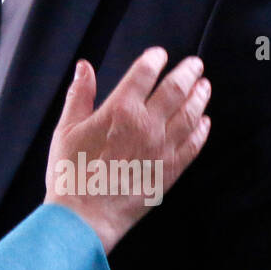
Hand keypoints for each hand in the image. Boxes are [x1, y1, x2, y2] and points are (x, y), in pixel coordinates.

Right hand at [44, 47, 210, 252]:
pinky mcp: (170, 171)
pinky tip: (204, 122)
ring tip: (204, 86)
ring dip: (199, 97)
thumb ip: (79, 95)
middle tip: (195, 64)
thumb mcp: (66, 128)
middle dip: (187, 72)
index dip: (154, 59)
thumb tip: (84, 67)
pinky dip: (201, 131)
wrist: (84, 215)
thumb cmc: (70, 172)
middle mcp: (146, 125)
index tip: (159, 54)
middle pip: (175, 90)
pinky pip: (193, 146)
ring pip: (190, 115)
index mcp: (119, 110)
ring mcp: (162, 149)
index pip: (144, 74)